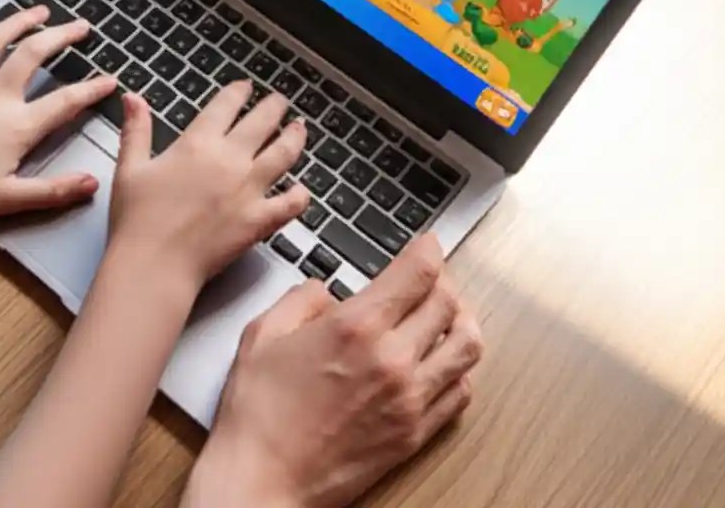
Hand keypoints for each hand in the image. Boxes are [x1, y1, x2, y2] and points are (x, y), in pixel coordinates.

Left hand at [0, 5, 116, 219]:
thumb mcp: (8, 200)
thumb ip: (54, 191)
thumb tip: (92, 183)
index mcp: (17, 126)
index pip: (65, 102)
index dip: (92, 89)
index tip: (110, 79)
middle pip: (34, 55)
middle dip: (62, 36)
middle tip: (82, 26)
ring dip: (20, 21)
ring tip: (40, 10)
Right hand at [105, 81, 310, 290]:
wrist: (154, 264)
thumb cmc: (137, 221)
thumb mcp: (129, 168)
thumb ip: (136, 130)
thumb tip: (133, 98)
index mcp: (198, 144)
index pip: (226, 106)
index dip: (238, 92)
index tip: (244, 88)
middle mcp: (229, 161)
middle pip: (262, 122)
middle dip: (273, 106)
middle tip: (279, 101)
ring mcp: (249, 190)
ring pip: (284, 154)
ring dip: (295, 137)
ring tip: (299, 128)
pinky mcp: (259, 220)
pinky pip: (290, 203)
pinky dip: (300, 194)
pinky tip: (302, 188)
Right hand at [184, 235, 482, 507]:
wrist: (262, 480)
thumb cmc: (257, 415)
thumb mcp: (263, 334)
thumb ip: (301, 298)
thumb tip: (326, 292)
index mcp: (357, 328)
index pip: (418, 272)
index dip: (429, 249)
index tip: (428, 244)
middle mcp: (393, 360)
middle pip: (448, 304)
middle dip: (443, 281)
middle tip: (430, 278)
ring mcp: (409, 400)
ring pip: (467, 347)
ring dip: (463, 321)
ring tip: (447, 316)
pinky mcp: (414, 433)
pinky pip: (460, 393)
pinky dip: (458, 369)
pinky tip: (440, 363)